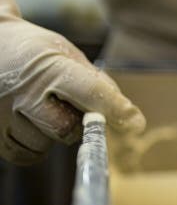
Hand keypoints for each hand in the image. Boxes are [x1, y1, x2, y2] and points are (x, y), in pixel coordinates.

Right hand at [0, 18, 145, 164]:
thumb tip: (124, 114)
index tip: (135, 123)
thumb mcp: (66, 53)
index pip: (91, 93)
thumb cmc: (34, 50)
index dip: (116, 109)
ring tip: (40, 107)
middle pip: (67, 129)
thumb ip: (95, 82)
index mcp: (48, 69)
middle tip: (68, 104)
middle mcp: (22, 94)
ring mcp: (2, 115)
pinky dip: (33, 144)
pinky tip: (29, 122)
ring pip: (45, 144)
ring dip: (52, 132)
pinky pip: (25, 154)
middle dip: (76, 122)